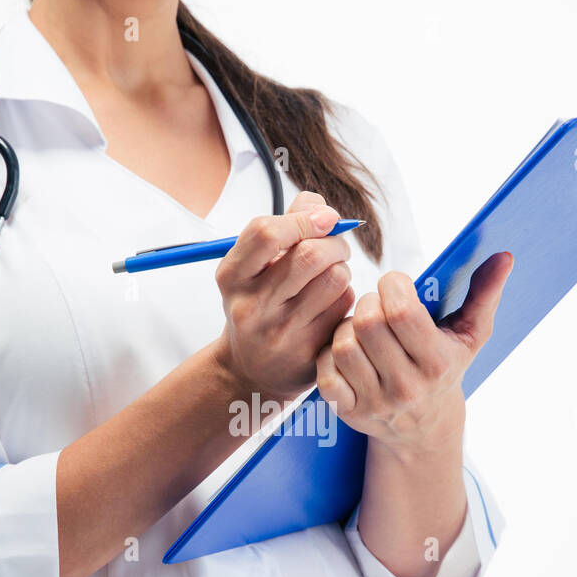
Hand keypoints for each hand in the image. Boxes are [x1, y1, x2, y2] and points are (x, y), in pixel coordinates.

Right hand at [212, 192, 355, 401]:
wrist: (250, 371)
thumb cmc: (258, 304)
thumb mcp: (254, 267)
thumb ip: (284, 225)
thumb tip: (320, 205)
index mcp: (232, 277)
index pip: (266, 233)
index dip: (304, 218)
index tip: (324, 218)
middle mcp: (251, 306)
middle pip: (311, 254)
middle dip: (334, 242)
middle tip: (335, 247)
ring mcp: (280, 333)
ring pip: (335, 278)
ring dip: (342, 268)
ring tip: (330, 275)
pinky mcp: (309, 353)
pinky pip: (344, 306)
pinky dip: (345, 296)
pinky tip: (330, 304)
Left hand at [316, 252, 514, 453]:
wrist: (424, 429)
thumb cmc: (446, 368)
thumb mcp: (471, 335)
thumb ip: (485, 295)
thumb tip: (504, 257)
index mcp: (437, 363)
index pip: (402, 311)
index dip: (392, 285)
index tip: (396, 284)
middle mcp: (407, 387)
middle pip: (368, 324)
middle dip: (369, 302)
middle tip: (378, 304)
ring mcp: (375, 402)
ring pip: (344, 345)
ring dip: (347, 327)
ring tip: (363, 328)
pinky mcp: (349, 412)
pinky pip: (326, 373)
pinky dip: (329, 355)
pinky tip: (347, 351)